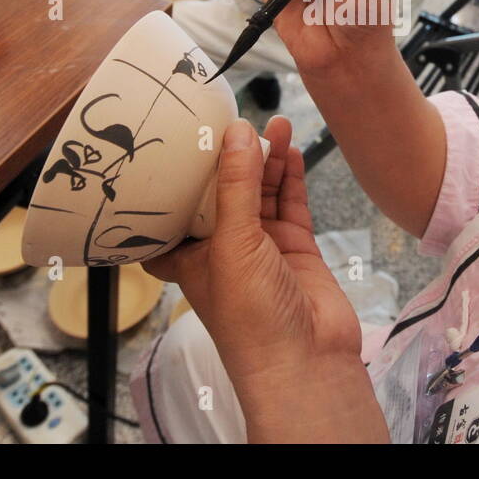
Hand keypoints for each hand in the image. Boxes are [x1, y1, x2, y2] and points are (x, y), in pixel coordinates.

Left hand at [146, 117, 384, 439]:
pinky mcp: (295, 247)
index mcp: (189, 254)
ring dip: (266, 159)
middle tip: (237, 118)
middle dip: (230, 157)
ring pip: (261, 192)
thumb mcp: (232, 243)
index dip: (174, 177)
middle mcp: (222, 248)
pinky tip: (290, 148)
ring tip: (272, 124)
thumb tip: (237, 132)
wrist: (306, 360)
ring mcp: (261, 247)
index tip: (175, 139)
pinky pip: (291, 202)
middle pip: (223, 191)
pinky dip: (291, 176)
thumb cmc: (250, 319)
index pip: (172, 209)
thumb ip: (236, 185)